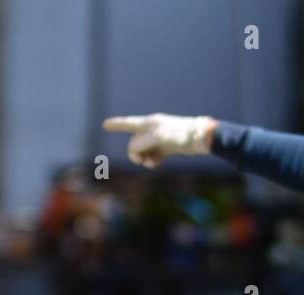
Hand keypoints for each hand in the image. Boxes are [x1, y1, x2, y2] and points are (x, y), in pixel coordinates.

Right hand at [102, 114, 216, 167]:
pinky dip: (152, 161)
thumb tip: (134, 151)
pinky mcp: (166, 148)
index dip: (116, 124)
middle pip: (134, 143)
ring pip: (143, 151)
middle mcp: (152, 130)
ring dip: (143, 158)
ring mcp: (159, 139)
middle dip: (134, 153)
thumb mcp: (157, 137)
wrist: (199, 138)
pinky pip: (152, 156)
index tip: (105, 124)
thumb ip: (141, 143)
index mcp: (148, 123)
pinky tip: (156, 162)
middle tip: (140, 159)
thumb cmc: (179, 133)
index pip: (128, 123)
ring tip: (151, 162)